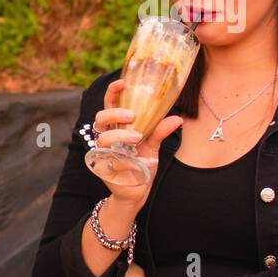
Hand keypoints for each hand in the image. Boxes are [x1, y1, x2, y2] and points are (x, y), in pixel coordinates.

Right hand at [93, 77, 183, 204]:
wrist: (136, 193)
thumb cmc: (141, 166)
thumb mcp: (153, 147)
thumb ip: (160, 132)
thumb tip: (177, 118)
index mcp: (117, 128)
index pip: (109, 106)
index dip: (112, 93)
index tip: (122, 83)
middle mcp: (107, 139)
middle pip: (100, 119)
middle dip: (114, 114)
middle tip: (132, 116)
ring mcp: (103, 154)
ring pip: (103, 139)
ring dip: (120, 135)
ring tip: (138, 138)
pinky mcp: (104, 170)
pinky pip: (113, 161)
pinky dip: (132, 162)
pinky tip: (146, 163)